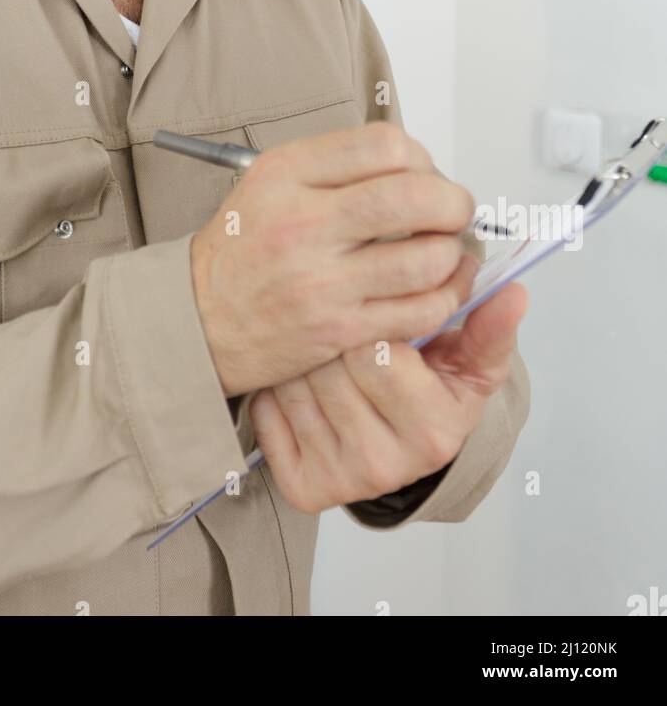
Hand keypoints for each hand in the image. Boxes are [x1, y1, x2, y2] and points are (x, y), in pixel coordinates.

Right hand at [191, 122, 477, 395]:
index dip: (422, 158)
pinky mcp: (338, 329)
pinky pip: (418, 311)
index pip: (384, 145)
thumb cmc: (240, 248)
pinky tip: (437, 290)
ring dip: (450, 255)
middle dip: (453, 203)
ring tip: (444, 253)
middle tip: (455, 211)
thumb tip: (413, 165)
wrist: (194, 318)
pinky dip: (442, 299)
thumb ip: (334, 166)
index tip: (423, 174)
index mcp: (288, 174)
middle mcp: (304, 222)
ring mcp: (322, 280)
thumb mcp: (268, 181)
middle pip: (414, 197)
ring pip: (426, 259)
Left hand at [248, 265, 527, 513]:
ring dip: (302, 357)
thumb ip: (488, 326)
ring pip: (296, 383)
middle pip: (333, 367)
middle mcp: (388, 466)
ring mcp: (342, 481)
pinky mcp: (303, 488)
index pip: (380, 354)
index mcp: (433, 433)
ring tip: (326, 356)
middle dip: (336, 337)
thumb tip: (513, 293)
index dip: (376, 324)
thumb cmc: (434, 389)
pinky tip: (303, 387)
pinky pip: (267, 413)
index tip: (381, 320)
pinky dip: (276, 392)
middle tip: (348, 334)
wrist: (405, 443)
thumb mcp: (470, 361)